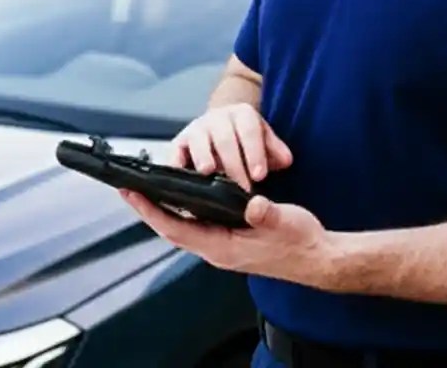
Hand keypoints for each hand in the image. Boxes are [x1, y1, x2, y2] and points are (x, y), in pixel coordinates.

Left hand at [119, 190, 341, 289]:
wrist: (318, 258)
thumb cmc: (301, 243)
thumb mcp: (285, 222)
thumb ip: (266, 214)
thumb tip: (253, 205)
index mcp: (224, 248)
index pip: (178, 230)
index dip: (153, 212)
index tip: (133, 195)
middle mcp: (217, 250)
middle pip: (172, 230)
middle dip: (149, 209)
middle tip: (129, 188)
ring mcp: (222, 247)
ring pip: (182, 229)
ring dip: (163, 211)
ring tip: (146, 190)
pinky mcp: (229, 241)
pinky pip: (196, 227)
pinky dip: (182, 212)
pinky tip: (178, 198)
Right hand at [168, 103, 292, 190]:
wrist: (221, 129)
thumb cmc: (247, 142)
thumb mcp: (265, 142)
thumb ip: (276, 151)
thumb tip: (285, 160)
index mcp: (242, 114)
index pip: (249, 130)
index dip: (254, 152)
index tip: (260, 175)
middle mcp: (217, 118)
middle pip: (225, 138)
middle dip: (234, 164)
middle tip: (242, 188)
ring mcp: (196, 129)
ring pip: (199, 141)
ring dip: (204, 157)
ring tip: (209, 174)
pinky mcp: (178, 143)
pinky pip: (175, 152)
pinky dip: (176, 164)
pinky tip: (182, 180)